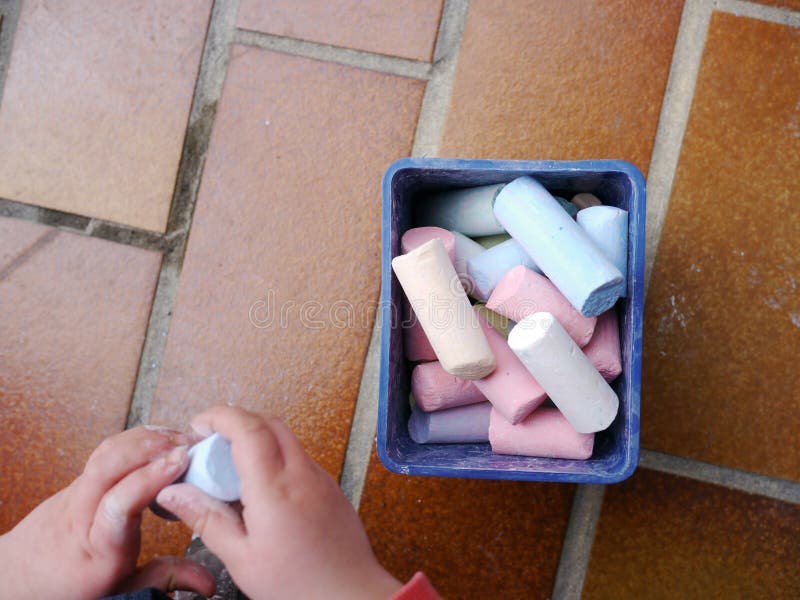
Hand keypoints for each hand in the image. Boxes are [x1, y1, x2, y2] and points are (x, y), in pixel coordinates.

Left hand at [0, 426, 215, 598]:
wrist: (24, 577)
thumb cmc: (73, 586)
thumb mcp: (123, 591)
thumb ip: (167, 578)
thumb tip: (210, 582)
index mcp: (98, 548)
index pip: (118, 503)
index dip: (150, 477)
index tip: (180, 462)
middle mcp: (83, 513)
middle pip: (108, 465)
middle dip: (152, 446)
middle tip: (190, 444)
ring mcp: (78, 491)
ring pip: (107, 450)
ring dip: (147, 437)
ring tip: (184, 438)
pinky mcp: (81, 477)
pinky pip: (107, 448)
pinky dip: (137, 437)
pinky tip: (163, 440)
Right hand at [156, 406, 401, 599]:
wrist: (352, 596)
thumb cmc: (300, 585)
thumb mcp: (241, 559)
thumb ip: (206, 519)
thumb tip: (174, 493)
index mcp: (275, 488)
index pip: (248, 428)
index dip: (220, 417)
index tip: (199, 425)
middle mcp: (301, 474)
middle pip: (268, 422)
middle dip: (236, 422)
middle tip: (210, 445)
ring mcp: (319, 477)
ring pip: (286, 437)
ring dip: (256, 439)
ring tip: (231, 471)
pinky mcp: (329, 486)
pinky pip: (298, 457)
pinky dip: (274, 457)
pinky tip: (260, 488)